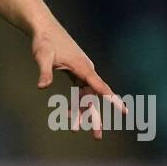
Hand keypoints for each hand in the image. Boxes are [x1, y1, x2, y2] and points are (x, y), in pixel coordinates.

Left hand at [32, 16, 125, 139]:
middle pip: (93, 97)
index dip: (112, 99)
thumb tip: (42, 86)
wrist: (43, 28)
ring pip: (86, 96)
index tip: (124, 111)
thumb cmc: (44, 41)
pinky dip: (75, 103)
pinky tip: (68, 114)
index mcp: (83, 67)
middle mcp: (85, 70)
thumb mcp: (42, 56)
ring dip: (82, 113)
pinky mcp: (75, 72)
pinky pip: (80, 91)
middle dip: (95, 117)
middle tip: (98, 137)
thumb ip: (44, 71)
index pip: (100, 86)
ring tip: (76, 129)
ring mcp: (81, 71)